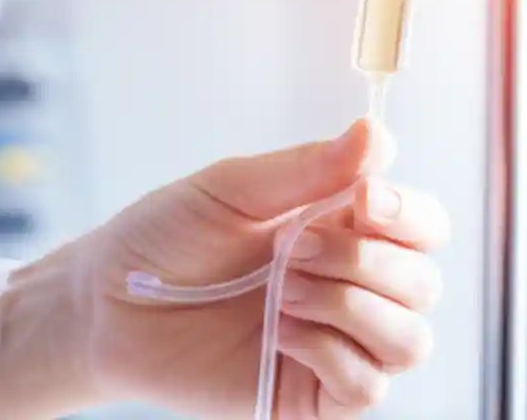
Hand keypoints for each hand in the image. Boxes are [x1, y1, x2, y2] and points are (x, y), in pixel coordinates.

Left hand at [75, 119, 450, 417]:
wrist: (104, 304)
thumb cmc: (161, 239)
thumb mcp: (230, 190)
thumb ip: (306, 168)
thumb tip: (377, 132)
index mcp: (337, 228)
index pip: (422, 225)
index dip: (410, 214)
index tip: (366, 199)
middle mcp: (346, 285)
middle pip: (423, 282)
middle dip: (364, 259)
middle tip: (291, 249)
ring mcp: (334, 342)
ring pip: (410, 339)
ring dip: (352, 307)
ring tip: (283, 292)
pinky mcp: (311, 394)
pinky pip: (367, 386)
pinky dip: (332, 353)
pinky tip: (280, 332)